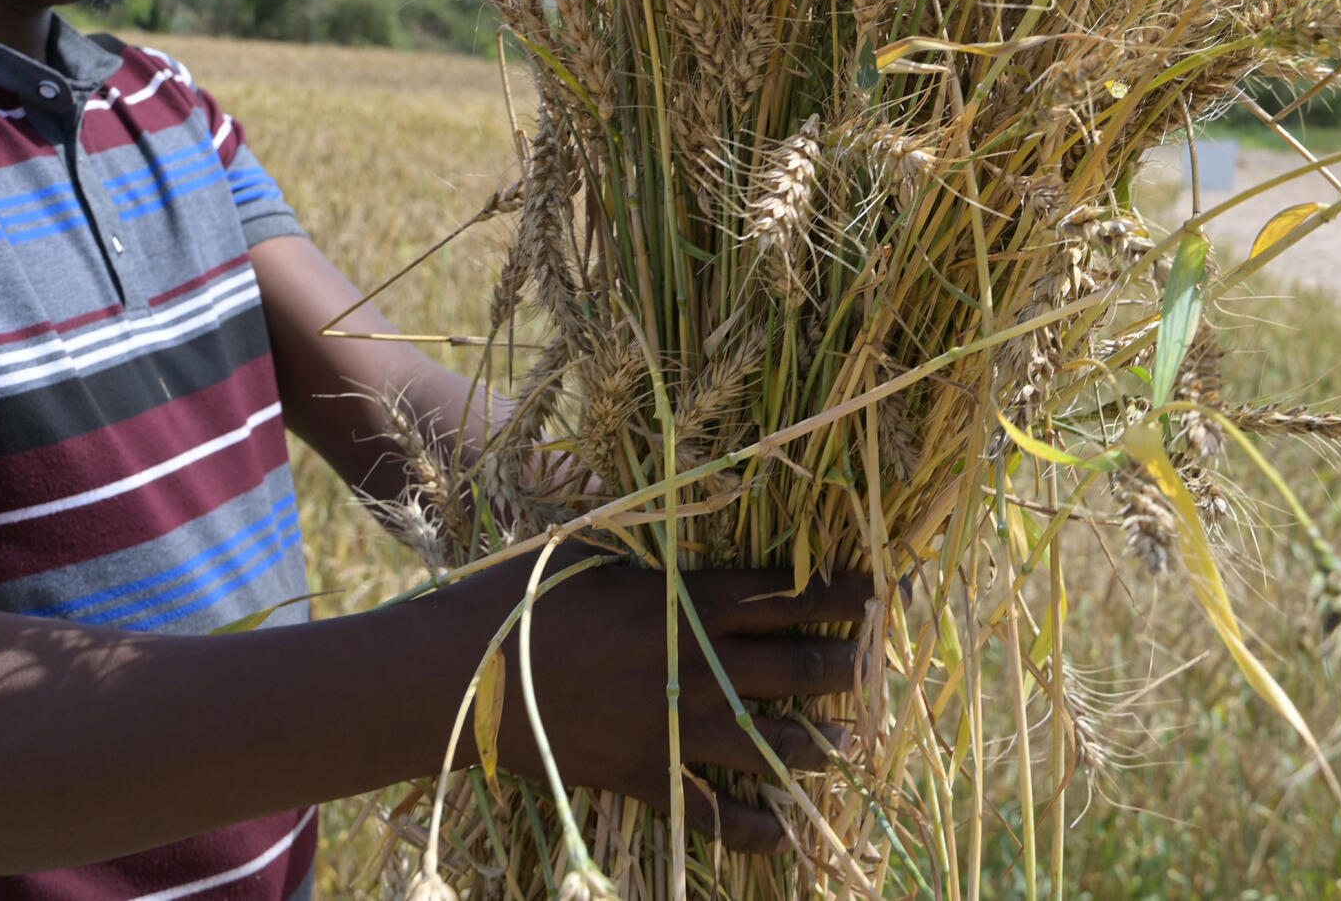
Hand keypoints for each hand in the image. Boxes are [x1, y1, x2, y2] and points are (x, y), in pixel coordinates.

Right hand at [441, 558, 871, 853]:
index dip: (836, 594)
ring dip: (815, 743)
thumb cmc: (517, 597)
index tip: (879, 592)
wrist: (461, 676)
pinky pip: (713, 811)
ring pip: (769, 741)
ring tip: (846, 745)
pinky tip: (783, 833)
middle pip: (793, 667)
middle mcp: (693, 664)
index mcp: (682, 601)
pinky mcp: (647, 774)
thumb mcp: (586, 548)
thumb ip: (645, 541)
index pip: (781, 595)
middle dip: (842, 667)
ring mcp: (674, 726)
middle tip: (869, 667)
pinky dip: (752, 827)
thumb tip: (679, 506)